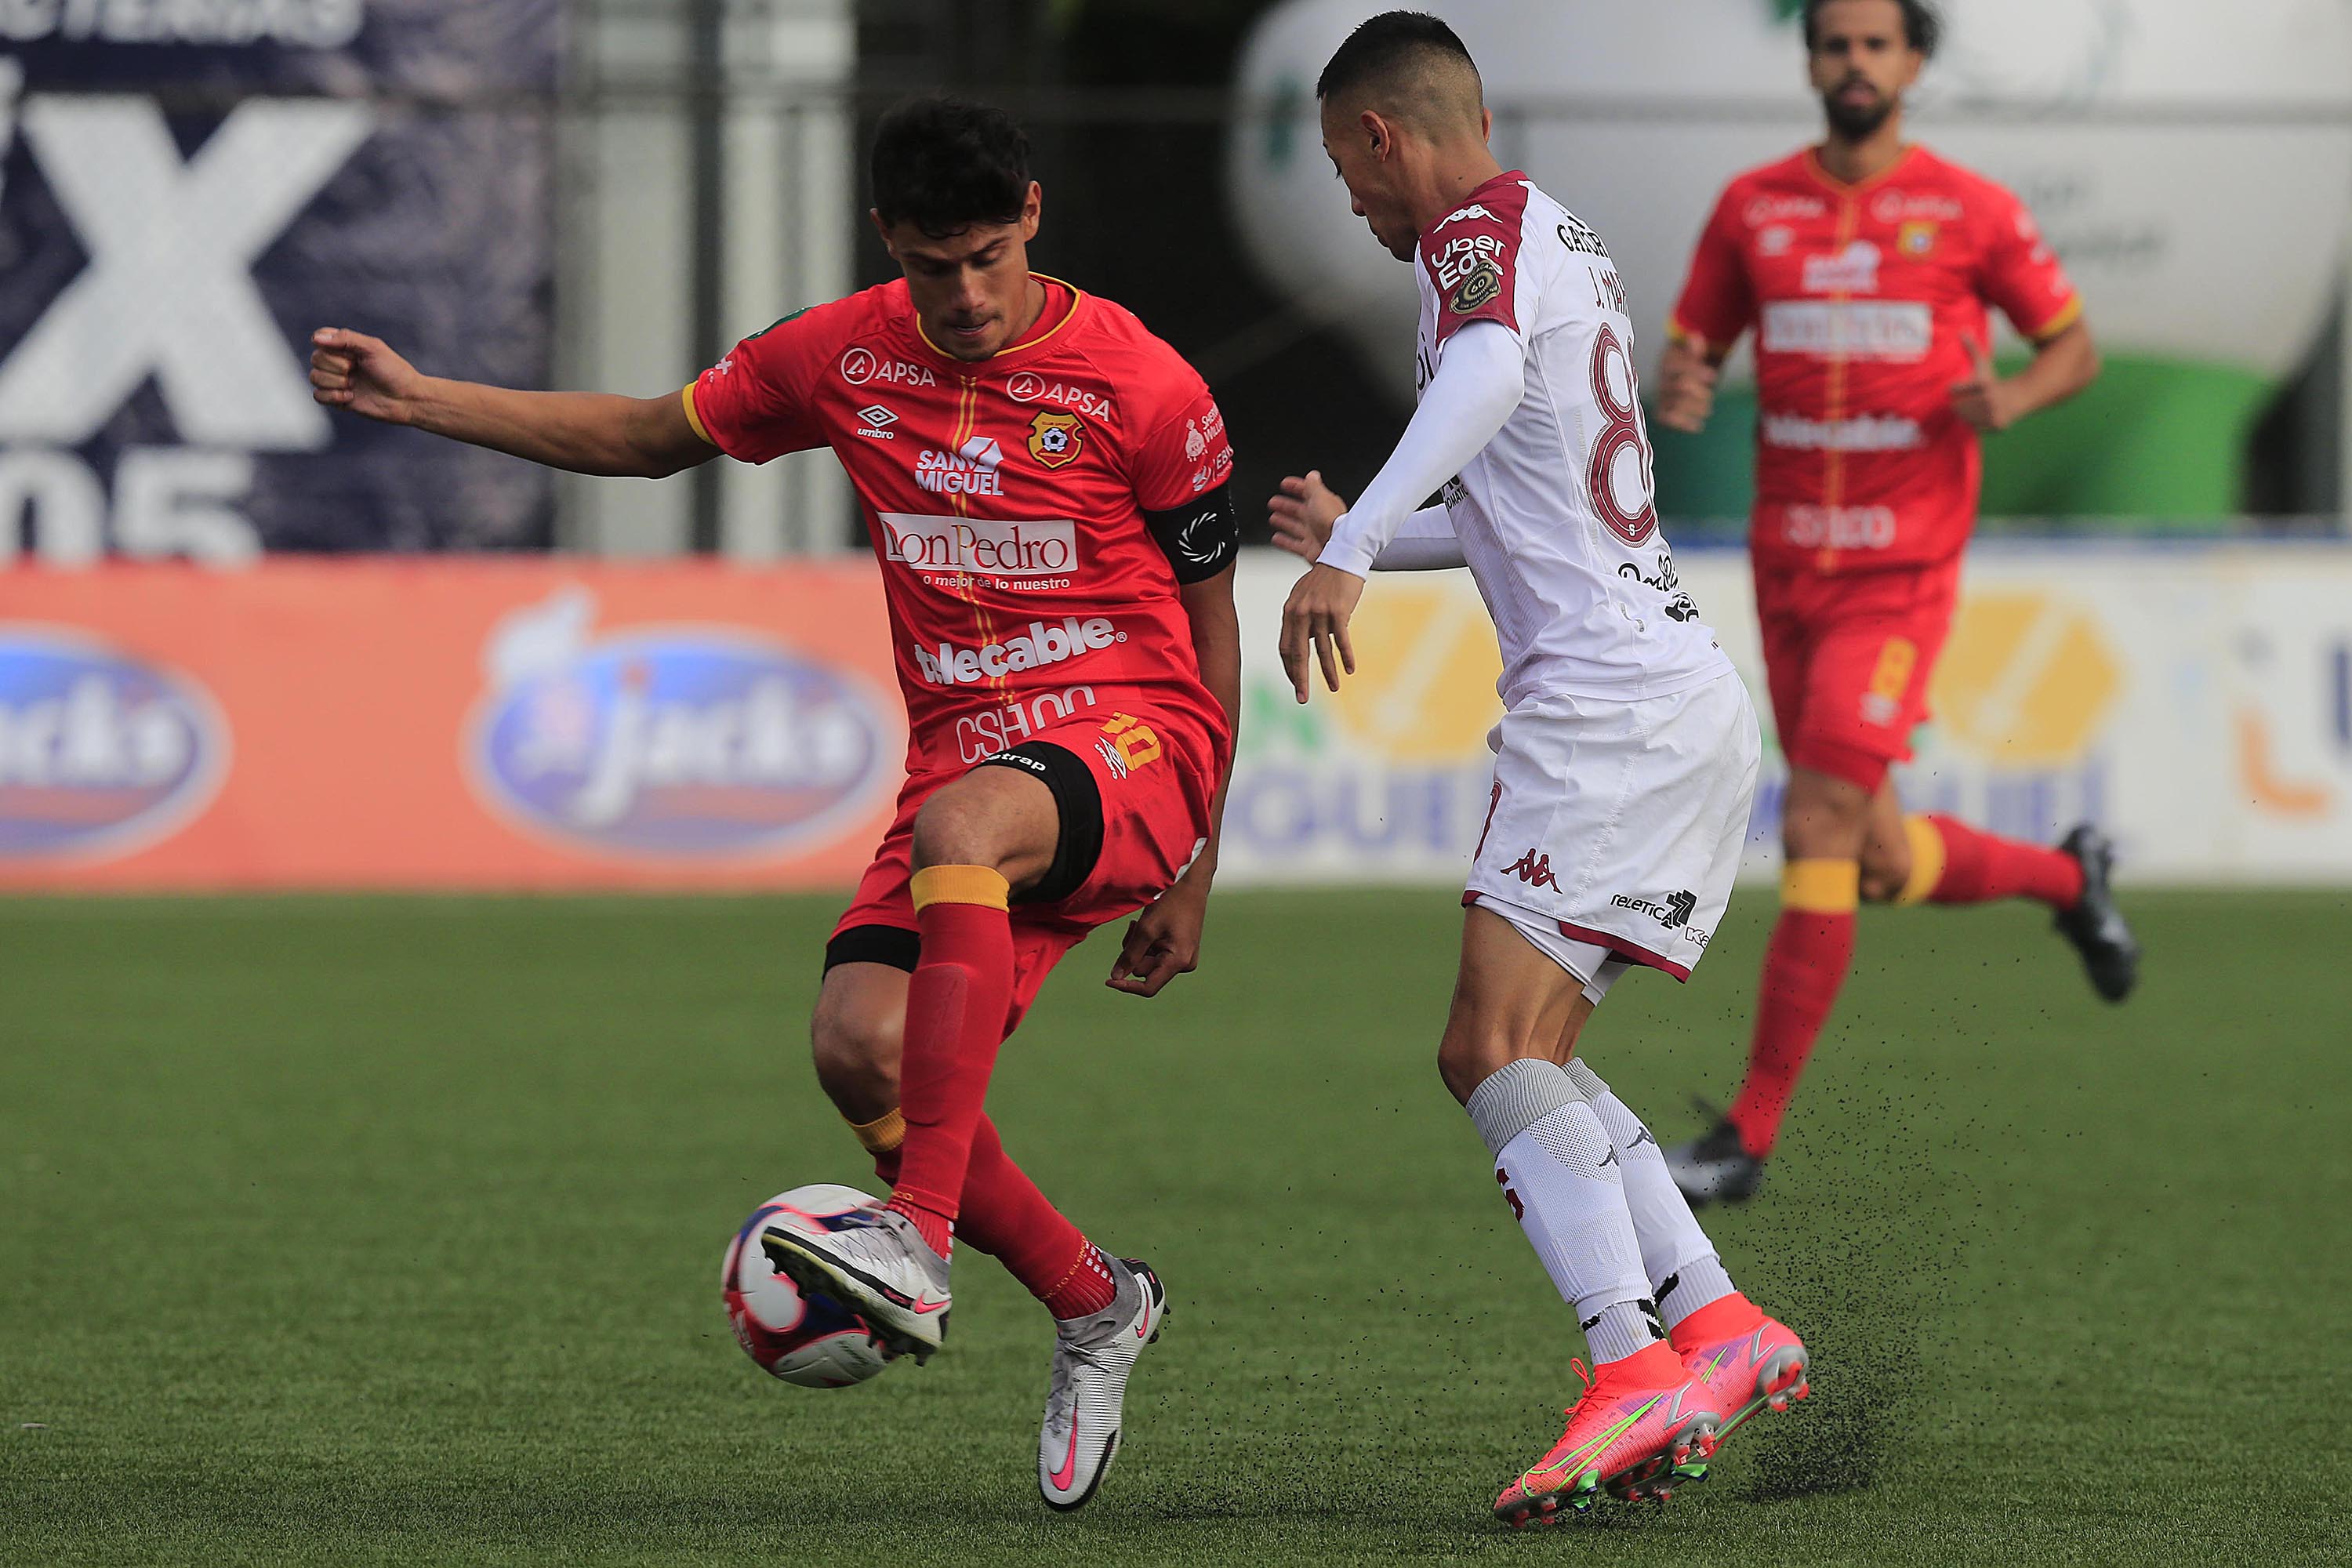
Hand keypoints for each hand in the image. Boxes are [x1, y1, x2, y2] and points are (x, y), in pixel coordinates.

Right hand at [310, 327, 424, 424]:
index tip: (346, 352)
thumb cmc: (394, 371)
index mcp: (346, 346)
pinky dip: (332, 396)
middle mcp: (339, 362)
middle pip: (315, 358)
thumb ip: (346, 339)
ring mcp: (338, 381)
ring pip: (314, 377)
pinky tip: (351, 397)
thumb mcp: (373, 348)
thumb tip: (316, 339)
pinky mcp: (338, 399)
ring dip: (334, 382)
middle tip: (356, 369)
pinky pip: (318, 396)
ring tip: (354, 385)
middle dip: (336, 366)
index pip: (319, 337)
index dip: (326, 344)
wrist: (406, 399)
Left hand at [1107, 875, 1209, 996]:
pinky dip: (1147, 942)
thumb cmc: (1171, 903)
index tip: (1108, 980)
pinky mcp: (1181, 951)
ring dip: (1139, 946)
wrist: (1191, 885)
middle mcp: (1184, 964)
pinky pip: (1156, 954)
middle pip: (1145, 971)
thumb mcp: (1146, 928)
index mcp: (1179, 961)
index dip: (1126, 986)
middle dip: (1133, 953)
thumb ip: (1130, 955)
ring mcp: (1184, 958)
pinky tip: (1149, 925)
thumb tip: (1116, 976)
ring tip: (1140, 923)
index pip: (1148, 987)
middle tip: (1133, 928)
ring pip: (1148, 962)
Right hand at [1268, 470, 1346, 560]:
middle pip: (1299, 510)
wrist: (1337, 547)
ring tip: (1273, 518)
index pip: (1308, 492)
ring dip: (1284, 521)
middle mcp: (1319, 519)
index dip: (1296, 486)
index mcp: (1323, 504)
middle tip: (1273, 502)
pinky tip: (1276, 538)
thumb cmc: (1330, 521)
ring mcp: (1314, 535)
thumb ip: (1313, 485)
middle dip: (1285, 505)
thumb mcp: (1320, 496)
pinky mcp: (1310, 549)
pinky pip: (1294, 545)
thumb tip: (1312, 475)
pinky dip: (1284, 541)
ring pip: (1295, 526)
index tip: (1284, 484)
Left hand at [1279, 561, 1363, 703]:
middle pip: (1298, 654)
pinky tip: (1350, 669)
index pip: (1285, 647)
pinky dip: (1346, 656)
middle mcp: (1301, 613)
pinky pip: (1341, 640)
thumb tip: (1306, 643)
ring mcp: (1319, 612)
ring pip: (1323, 650)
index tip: (1296, 683)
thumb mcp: (1304, 597)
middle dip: (1300, 679)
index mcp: (1290, 612)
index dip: (1290, 668)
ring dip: (1328, 672)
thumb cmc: (1324, 580)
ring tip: (1335, 687)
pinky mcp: (1338, 611)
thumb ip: (1300, 620)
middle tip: (1302, 698)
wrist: (1342, 556)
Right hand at [1654, 335, 1718, 433]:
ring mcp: (1661, 396)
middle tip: (1709, 395)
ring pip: (1675, 404)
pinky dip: (1682, 423)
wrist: (1673, 376)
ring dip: (1694, 408)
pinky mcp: (1661, 410)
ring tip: (1706, 410)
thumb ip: (1694, 347)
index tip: (1714, 376)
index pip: (1680, 366)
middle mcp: (1662, 379)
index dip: (1697, 372)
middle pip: (1680, 387)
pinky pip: (1666, 418)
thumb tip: (1694, 337)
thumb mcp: (1690, 351)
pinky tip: (1697, 426)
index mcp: (1667, 362)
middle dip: (1699, 391)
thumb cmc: (1686, 363)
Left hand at [1948, 332, 2019, 431]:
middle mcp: (1990, 399)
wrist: (2018, 397)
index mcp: (1984, 383)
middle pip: (1957, 406)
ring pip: (1964, 418)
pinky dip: (1976, 423)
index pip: (1953, 389)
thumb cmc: (1994, 380)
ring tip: (1977, 406)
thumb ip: (1971, 348)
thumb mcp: (1983, 364)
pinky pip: (1974, 427)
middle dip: (1961, 403)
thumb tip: (1962, 329)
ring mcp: (1994, 413)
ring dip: (1967, 414)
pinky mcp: (1997, 425)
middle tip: (1972, 398)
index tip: (1962, 386)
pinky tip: (1984, 415)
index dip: (1956, 388)